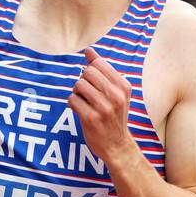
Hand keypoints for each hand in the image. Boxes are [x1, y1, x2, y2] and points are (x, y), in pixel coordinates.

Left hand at [67, 48, 133, 163]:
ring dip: (77, 93)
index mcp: (123, 86)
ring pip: (78, 85)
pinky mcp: (91, 119)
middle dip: (83, 81)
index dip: (91, 70)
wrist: (117, 146)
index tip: (93, 83)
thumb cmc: (114, 116)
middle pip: (87, 73)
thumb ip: (103, 71)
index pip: (99, 63)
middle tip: (87, 94)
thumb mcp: (116, 93)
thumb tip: (89, 50)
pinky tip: (80, 111)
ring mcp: (104, 108)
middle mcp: (116, 95)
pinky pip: (72, 100)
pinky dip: (72, 104)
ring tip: (84, 103)